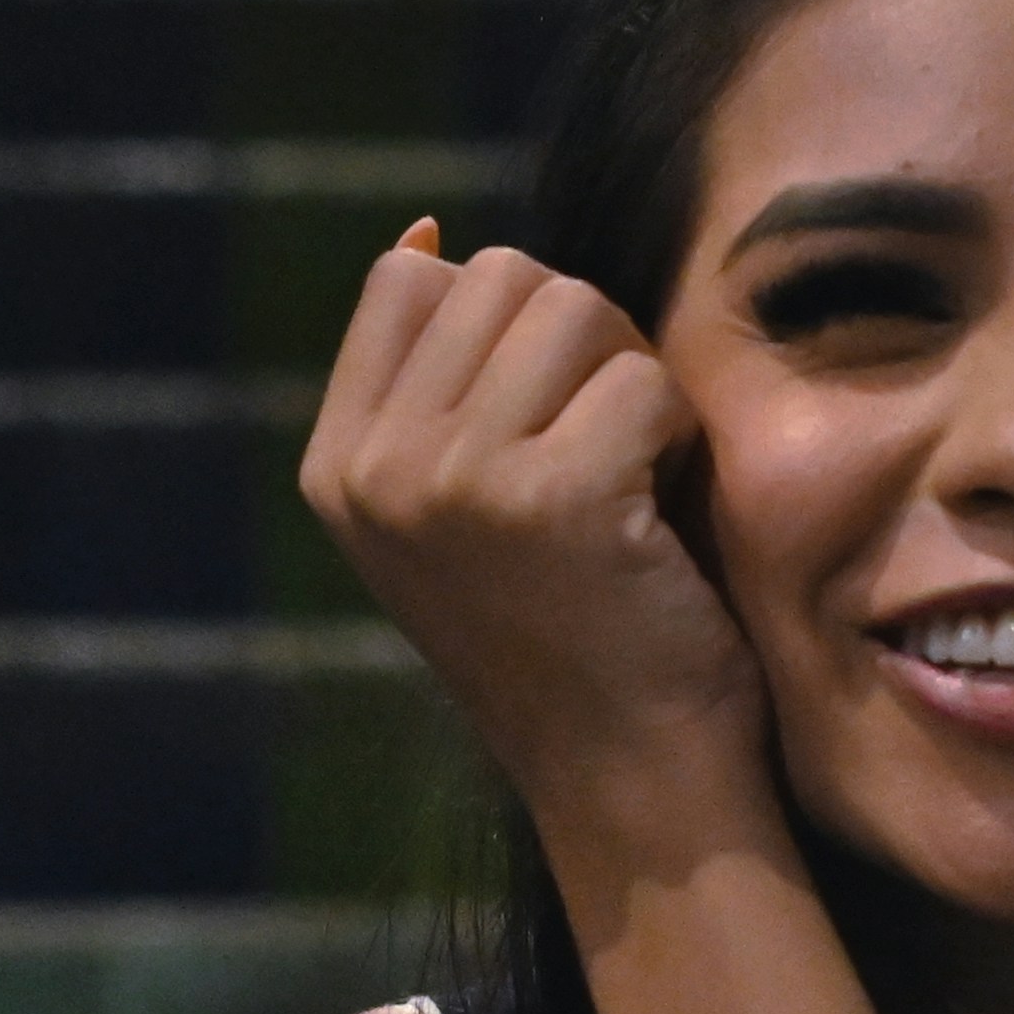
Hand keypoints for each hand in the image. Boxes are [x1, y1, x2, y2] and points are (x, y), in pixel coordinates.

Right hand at [302, 224, 777, 869]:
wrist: (627, 780)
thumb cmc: (566, 633)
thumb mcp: (452, 510)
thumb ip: (429, 382)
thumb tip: (424, 233)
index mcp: (337, 468)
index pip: (408, 280)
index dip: (503, 322)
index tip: (538, 421)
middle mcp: (377, 470)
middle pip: (500, 276)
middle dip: (579, 340)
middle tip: (605, 448)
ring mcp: (453, 482)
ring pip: (574, 308)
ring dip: (631, 379)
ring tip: (631, 478)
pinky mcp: (550, 497)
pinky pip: (641, 378)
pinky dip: (676, 432)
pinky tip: (659, 513)